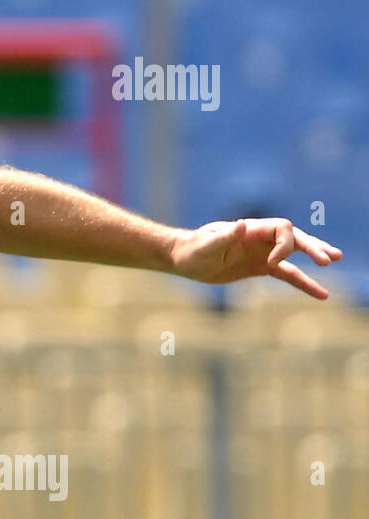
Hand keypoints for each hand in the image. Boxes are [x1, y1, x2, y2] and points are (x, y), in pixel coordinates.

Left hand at [170, 218, 343, 298]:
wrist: (183, 259)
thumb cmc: (191, 250)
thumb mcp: (205, 246)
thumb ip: (224, 237)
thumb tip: (240, 225)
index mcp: (250, 230)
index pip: (281, 229)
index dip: (284, 245)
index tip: (273, 263)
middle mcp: (260, 238)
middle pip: (294, 238)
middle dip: (312, 247)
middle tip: (329, 259)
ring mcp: (262, 253)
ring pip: (295, 254)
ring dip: (314, 256)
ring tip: (335, 260)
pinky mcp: (260, 267)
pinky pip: (287, 274)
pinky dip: (304, 283)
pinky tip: (321, 294)